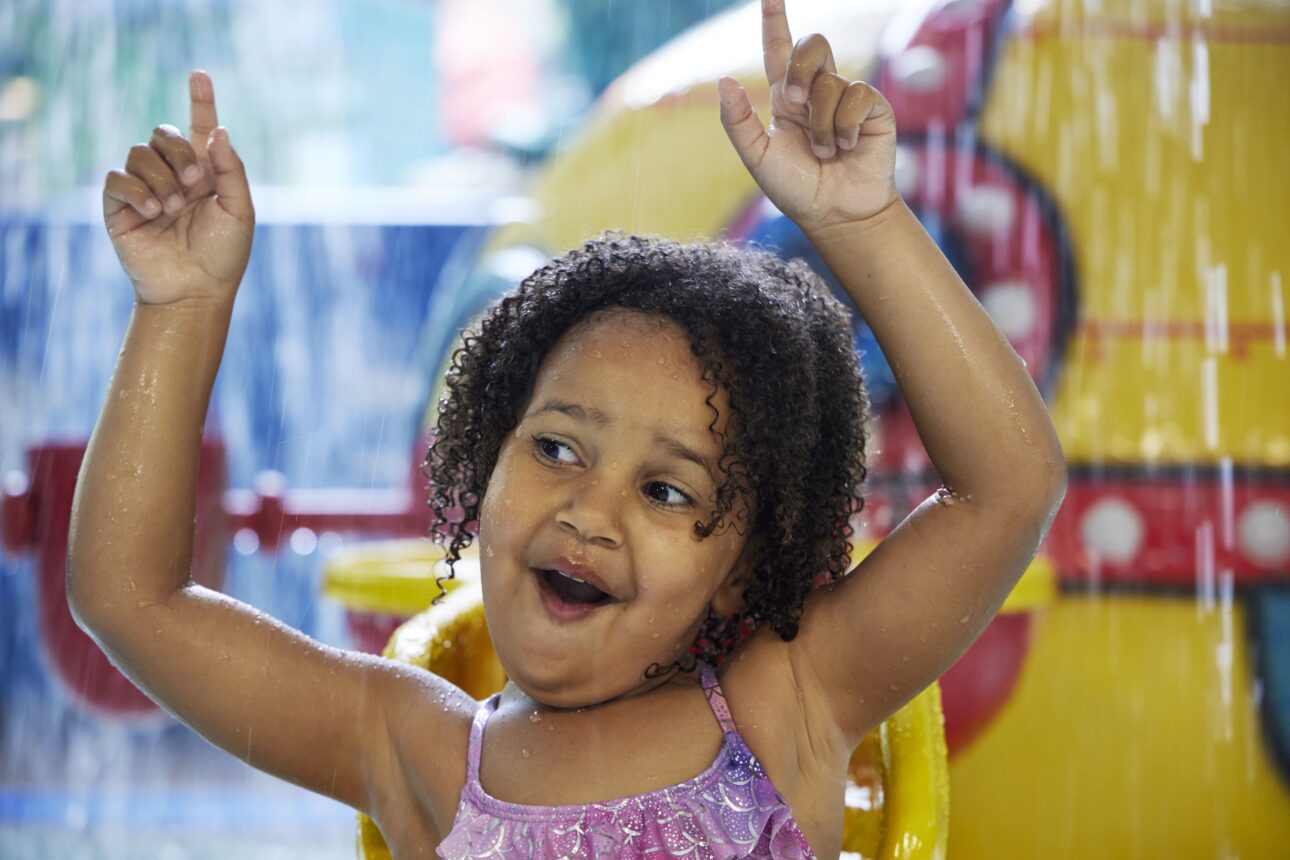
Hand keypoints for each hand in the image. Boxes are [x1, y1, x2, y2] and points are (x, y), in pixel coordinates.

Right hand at [102, 71, 253, 305]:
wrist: (195, 290)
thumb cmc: (224, 255)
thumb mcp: (239, 210)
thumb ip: (230, 169)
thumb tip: (218, 130)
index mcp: (206, 174)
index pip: (199, 128)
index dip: (200, 100)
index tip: (200, 74)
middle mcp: (174, 176)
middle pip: (163, 133)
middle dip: (179, 152)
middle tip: (194, 183)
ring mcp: (145, 189)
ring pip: (139, 153)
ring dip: (160, 178)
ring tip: (172, 210)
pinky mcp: (120, 205)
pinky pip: (118, 177)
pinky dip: (137, 191)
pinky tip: (153, 213)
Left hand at [718, 0, 898, 233]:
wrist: (837, 215)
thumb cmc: (797, 190)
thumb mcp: (758, 158)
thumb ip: (738, 122)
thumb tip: (724, 80)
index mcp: (787, 99)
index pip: (780, 49)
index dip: (775, 19)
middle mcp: (817, 92)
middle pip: (811, 44)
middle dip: (800, 68)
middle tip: (793, 104)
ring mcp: (847, 99)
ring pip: (830, 80)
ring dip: (821, 124)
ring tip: (825, 153)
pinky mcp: (873, 109)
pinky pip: (855, 96)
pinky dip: (843, 126)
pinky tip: (846, 147)